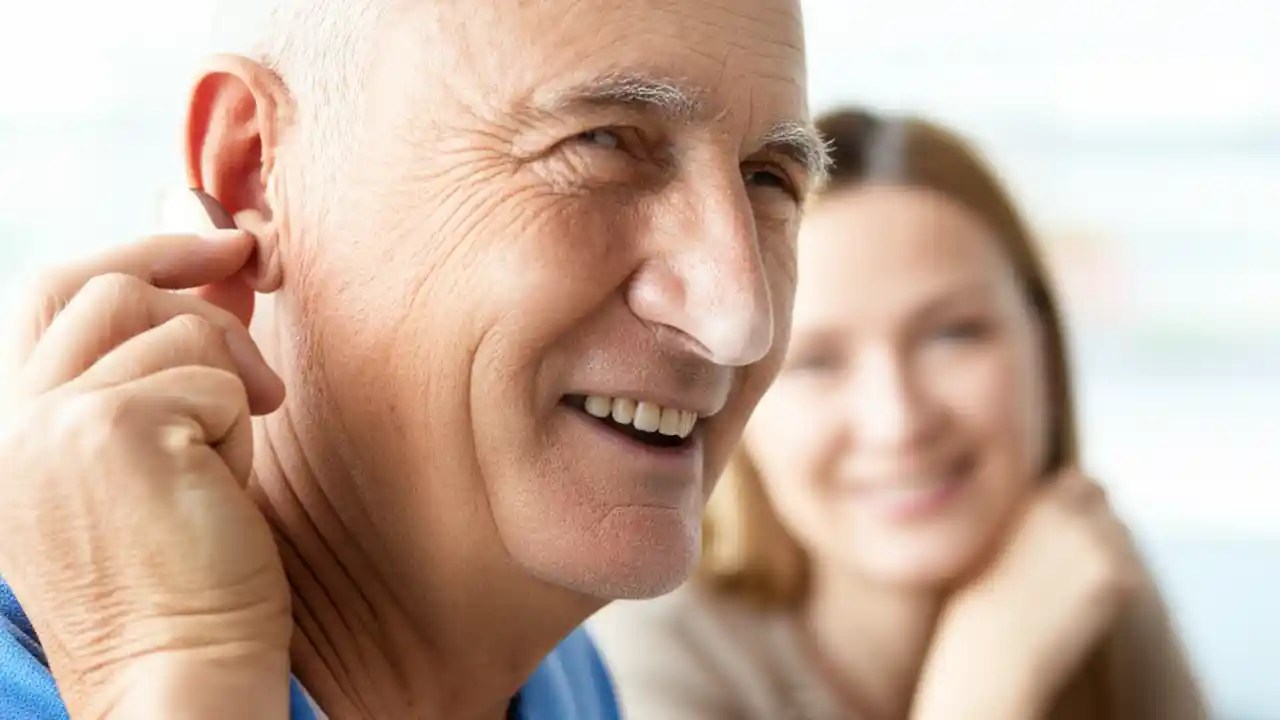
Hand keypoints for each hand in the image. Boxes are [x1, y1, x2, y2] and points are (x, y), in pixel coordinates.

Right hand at [0, 231, 291, 718]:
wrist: (184, 673)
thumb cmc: (189, 578)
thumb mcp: (161, 454)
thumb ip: (163, 358)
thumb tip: (209, 234)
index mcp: (11, 432)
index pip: (50, 294)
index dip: (135, 250)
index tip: (212, 238)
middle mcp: (10, 422)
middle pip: (102, 283)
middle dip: (190, 274)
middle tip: (253, 274)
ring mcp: (49, 424)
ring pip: (170, 324)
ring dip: (227, 373)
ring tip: (234, 448)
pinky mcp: (110, 431)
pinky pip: (209, 377)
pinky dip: (239, 421)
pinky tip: (227, 487)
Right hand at [914, 470, 1141, 718]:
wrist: (993, 646)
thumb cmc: (981, 602)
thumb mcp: (992, 538)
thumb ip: (1028, 516)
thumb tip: (1052, 506)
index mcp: (1033, 497)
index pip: (1079, 480)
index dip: (1080, 503)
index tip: (1073, 527)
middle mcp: (1066, 510)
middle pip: (1106, 505)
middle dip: (1099, 526)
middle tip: (1079, 564)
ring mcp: (1095, 540)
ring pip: (1123, 538)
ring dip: (1110, 556)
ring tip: (1073, 591)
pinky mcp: (1117, 574)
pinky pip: (1131, 574)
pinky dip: (1116, 590)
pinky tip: (1084, 608)